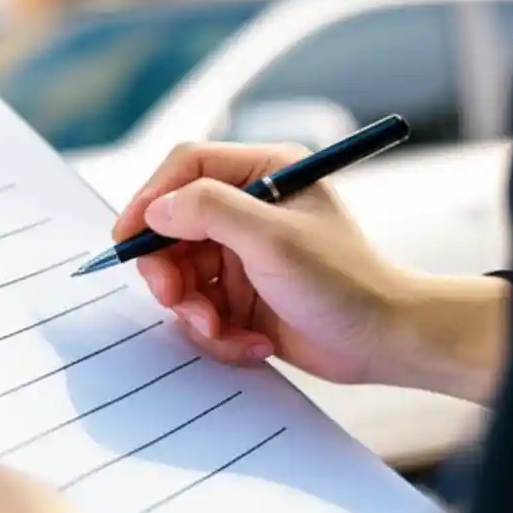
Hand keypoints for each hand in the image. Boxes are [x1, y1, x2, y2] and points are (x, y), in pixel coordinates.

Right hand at [114, 141, 409, 384]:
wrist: (384, 343)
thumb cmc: (346, 283)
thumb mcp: (273, 239)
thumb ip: (210, 212)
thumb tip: (157, 208)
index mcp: (264, 174)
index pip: (185, 168)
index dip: (150, 199)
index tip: (128, 236)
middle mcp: (249, 210)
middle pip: (173, 228)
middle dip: (168, 270)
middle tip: (175, 299)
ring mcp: (242, 255)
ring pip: (181, 275)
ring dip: (194, 311)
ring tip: (223, 331)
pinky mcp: (242, 296)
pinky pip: (201, 310)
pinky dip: (216, 333)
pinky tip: (252, 343)